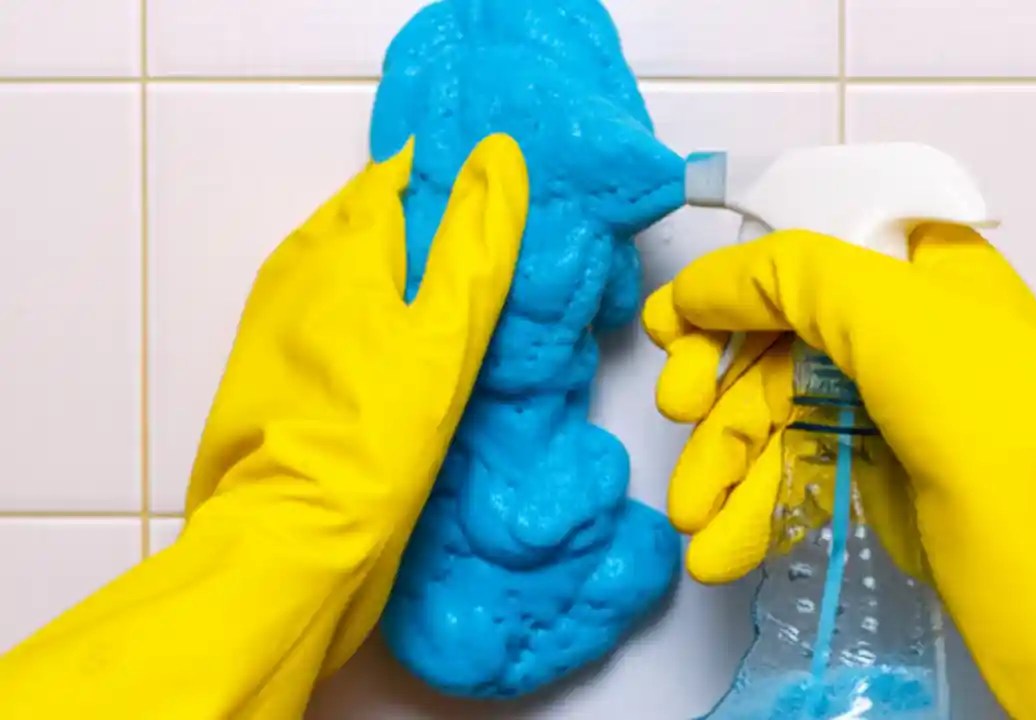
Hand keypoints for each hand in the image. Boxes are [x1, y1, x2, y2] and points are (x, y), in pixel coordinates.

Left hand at [0, 134, 529, 719]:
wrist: (293, 538)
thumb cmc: (378, 435)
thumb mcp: (447, 333)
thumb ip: (475, 241)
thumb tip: (499, 153)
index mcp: (340, 244)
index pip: (399, 175)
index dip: (453, 179)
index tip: (502, 199)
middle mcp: (298, 267)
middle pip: (369, 218)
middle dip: (425, 222)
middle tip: (490, 251)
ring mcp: (277, 319)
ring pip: (348, 268)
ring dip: (398, 271)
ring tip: (455, 301)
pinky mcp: (274, 370)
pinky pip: (332, 315)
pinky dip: (372, 314)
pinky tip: (406, 349)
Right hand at [644, 224, 1035, 715]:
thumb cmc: (993, 405)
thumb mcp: (882, 300)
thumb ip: (781, 275)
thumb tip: (699, 290)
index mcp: (921, 272)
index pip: (803, 263)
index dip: (730, 292)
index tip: (670, 328)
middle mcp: (910, 337)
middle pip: (780, 348)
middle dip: (717, 391)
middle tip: (677, 418)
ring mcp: (901, 415)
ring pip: (786, 424)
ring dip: (727, 468)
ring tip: (692, 515)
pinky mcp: (893, 486)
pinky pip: (806, 481)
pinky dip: (758, 511)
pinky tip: (723, 545)